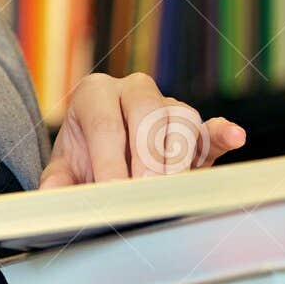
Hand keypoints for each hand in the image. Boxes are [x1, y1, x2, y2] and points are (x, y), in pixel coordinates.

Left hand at [38, 71, 245, 189]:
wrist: (104, 155)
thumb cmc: (83, 160)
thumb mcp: (64, 169)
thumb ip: (57, 180)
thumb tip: (51, 192)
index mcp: (95, 94)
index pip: (105, 123)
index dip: (109, 158)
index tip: (112, 191)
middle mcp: (134, 90)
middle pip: (146, 112)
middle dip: (146, 155)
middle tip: (144, 190)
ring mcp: (167, 106)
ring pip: (181, 118)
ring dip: (178, 155)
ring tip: (171, 187)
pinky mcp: (195, 128)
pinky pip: (210, 127)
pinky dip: (222, 133)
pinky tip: (234, 137)